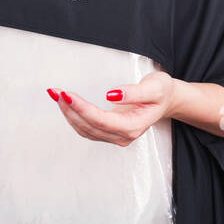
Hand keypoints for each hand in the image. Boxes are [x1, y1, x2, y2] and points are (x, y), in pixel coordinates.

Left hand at [47, 71, 179, 145]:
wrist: (166, 100)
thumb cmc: (161, 93)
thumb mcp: (155, 87)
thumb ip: (134, 92)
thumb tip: (112, 95)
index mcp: (133, 126)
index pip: (102, 121)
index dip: (83, 109)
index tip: (68, 95)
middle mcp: (123, 136)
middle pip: (89, 127)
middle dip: (71, 110)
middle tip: (58, 92)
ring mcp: (115, 136)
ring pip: (84, 129)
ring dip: (69, 114)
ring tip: (57, 96)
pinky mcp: (108, 132)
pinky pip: (85, 128)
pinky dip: (72, 116)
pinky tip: (65, 104)